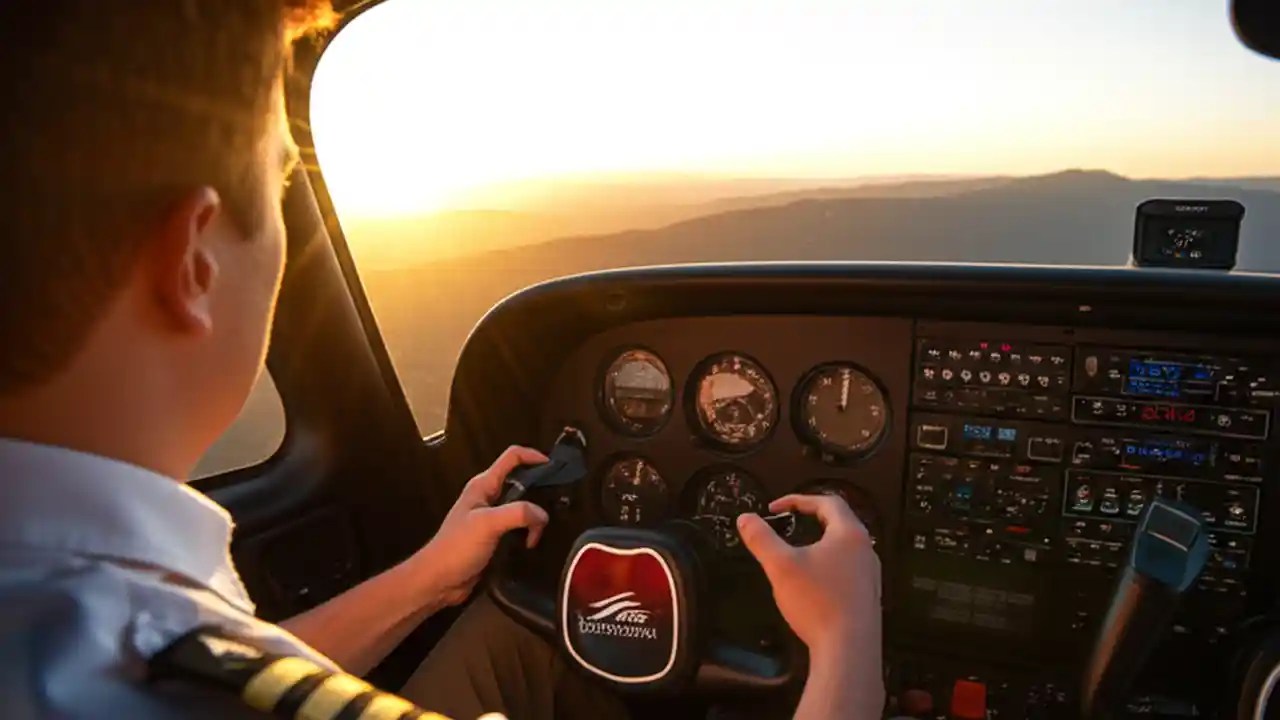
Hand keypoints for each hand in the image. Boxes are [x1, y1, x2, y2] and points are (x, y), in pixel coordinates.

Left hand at [410, 446, 550, 607]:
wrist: (438, 580)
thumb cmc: (456, 548)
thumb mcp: (488, 523)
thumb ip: (518, 513)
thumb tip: (542, 515)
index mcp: (483, 486)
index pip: (512, 457)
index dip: (533, 456)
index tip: (553, 466)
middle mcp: (487, 498)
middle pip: (520, 482)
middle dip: (539, 490)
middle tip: (556, 503)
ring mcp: (490, 518)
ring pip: (521, 507)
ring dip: (534, 516)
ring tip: (542, 530)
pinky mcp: (494, 537)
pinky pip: (517, 527)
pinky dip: (528, 532)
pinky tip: (531, 543)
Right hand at [737, 494, 880, 657]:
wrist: (849, 649)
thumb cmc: (817, 601)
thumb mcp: (780, 566)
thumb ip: (761, 538)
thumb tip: (745, 518)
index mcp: (849, 533)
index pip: (827, 502)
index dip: (798, 499)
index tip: (775, 508)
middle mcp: (866, 549)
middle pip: (840, 521)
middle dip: (811, 518)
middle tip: (789, 523)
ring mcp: (871, 574)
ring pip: (845, 546)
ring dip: (822, 542)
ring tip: (800, 550)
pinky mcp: (869, 595)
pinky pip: (849, 568)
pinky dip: (830, 564)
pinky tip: (814, 581)